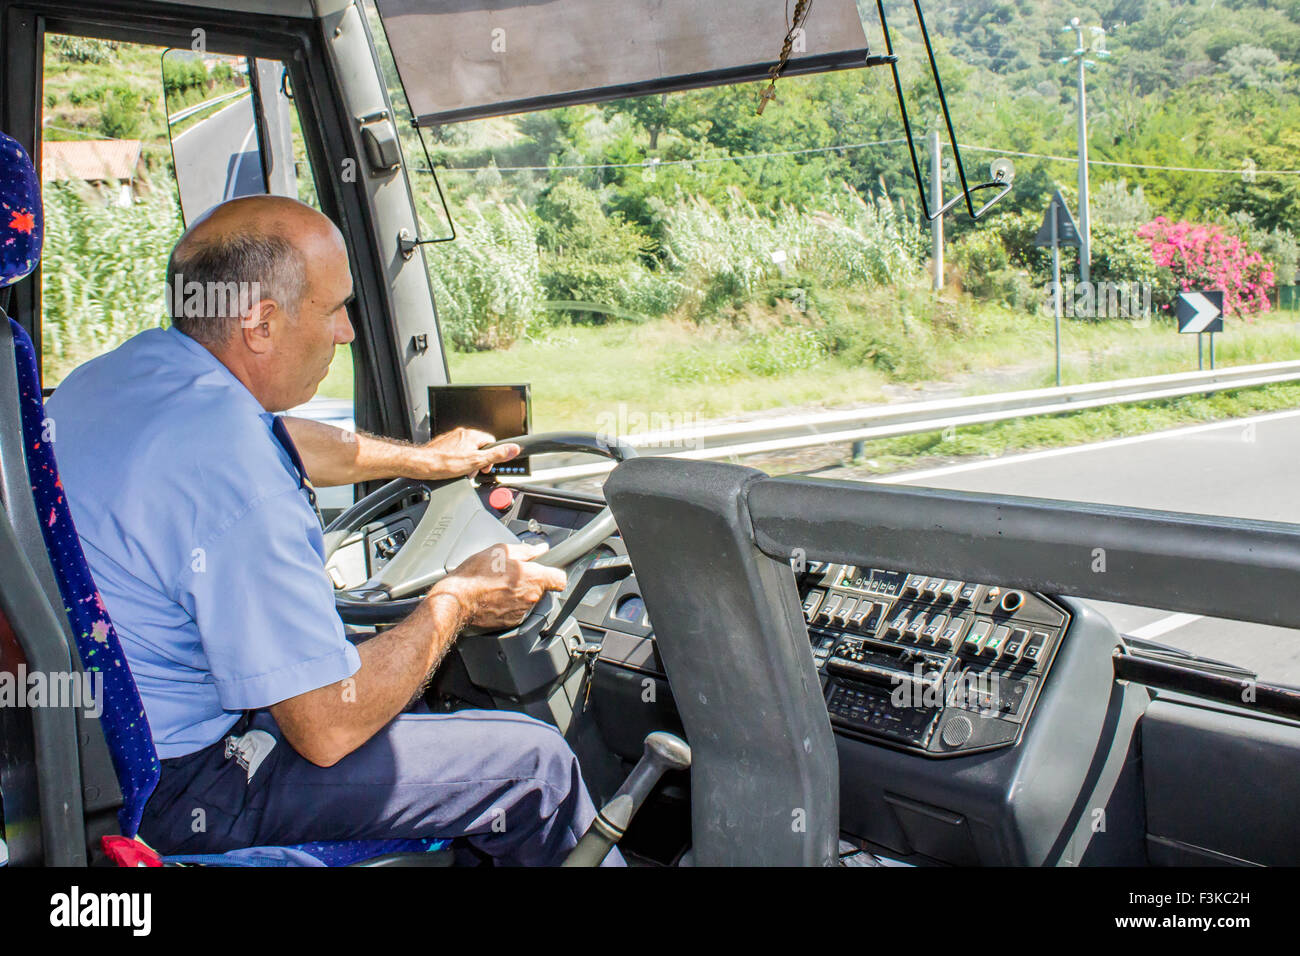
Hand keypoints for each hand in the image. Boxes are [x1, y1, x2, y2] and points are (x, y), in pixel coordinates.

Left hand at [416, 427, 520, 480]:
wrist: (422, 465)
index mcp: (472, 435)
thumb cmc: (446, 464)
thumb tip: (513, 449)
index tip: (485, 466)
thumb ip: (497, 455)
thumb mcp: (477, 461)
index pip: (491, 442)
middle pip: (479, 446)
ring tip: (461, 471)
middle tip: (473, 471)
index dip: (491, 456)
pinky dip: (456, 460)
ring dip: (467, 461)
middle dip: (478, 460)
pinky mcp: (443, 445)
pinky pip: (455, 451)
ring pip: (467, 449)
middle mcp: (461, 433)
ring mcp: (451, 438)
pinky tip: (452, 468)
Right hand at [430, 542, 566, 629]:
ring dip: (519, 593)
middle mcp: (531, 597)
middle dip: (531, 581)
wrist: (457, 600)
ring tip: (499, 585)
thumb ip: (526, 550)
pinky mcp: (511, 623)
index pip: (560, 580)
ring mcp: (521, 612)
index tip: (548, 570)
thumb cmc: (475, 575)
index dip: (554, 573)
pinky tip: (494, 597)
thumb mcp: (500, 551)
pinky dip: (509, 604)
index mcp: (533, 578)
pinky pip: (516, 611)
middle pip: (542, 589)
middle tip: (513, 574)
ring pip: (528, 600)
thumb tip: (540, 549)